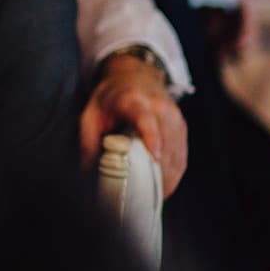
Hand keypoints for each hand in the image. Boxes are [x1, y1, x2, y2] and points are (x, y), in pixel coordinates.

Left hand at [81, 54, 187, 196]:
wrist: (134, 74)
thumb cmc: (110, 96)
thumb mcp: (90, 114)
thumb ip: (88, 141)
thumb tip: (87, 170)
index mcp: (134, 101)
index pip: (146, 119)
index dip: (152, 137)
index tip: (154, 156)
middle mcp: (159, 107)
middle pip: (166, 141)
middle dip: (159, 170)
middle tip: (146, 195)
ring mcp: (174, 116)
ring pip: (177, 150)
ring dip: (169, 175)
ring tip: (155, 195)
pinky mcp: (181, 125)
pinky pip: (182, 152)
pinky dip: (175, 170)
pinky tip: (166, 185)